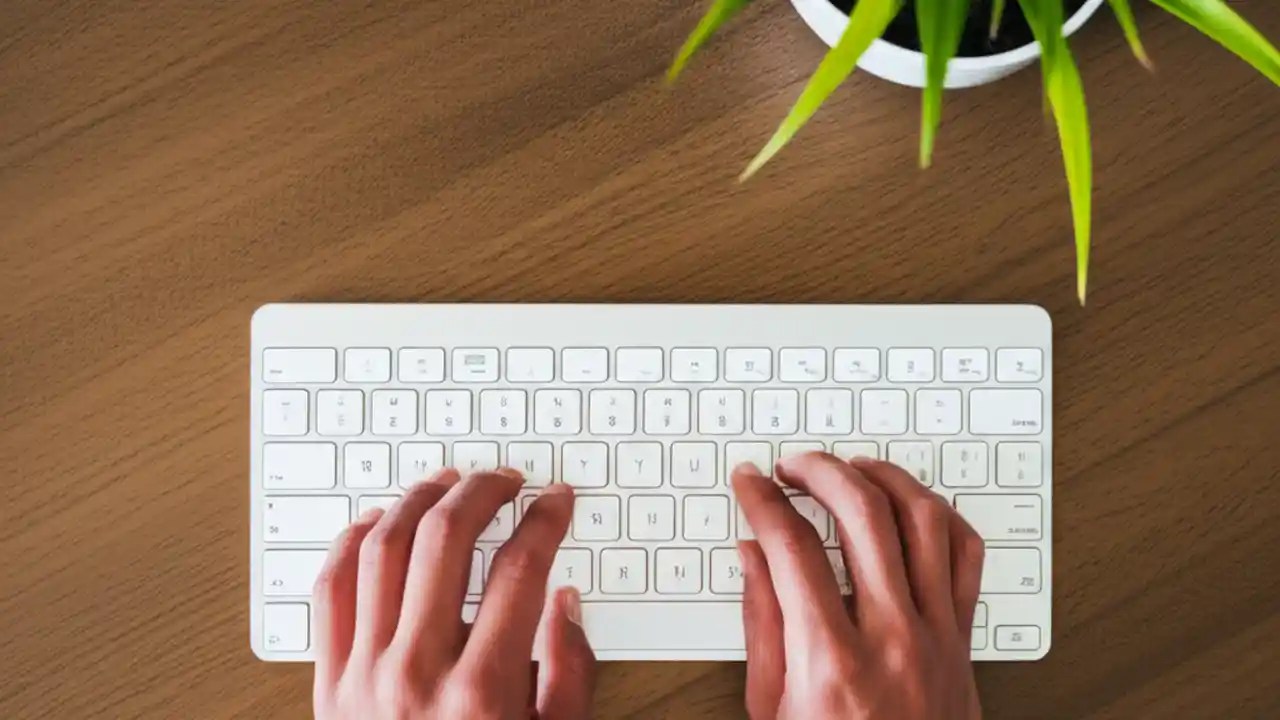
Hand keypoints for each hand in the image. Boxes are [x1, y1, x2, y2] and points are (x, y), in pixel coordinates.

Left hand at [312, 468, 594, 719]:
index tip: (556, 501)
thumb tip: (562, 603)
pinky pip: (330, 591)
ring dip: (416, 502)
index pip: (520, 569)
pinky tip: (377, 523)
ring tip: (446, 483)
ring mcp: (364, 675)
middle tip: (505, 479)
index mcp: (482, 693)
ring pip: (382, 550)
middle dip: (482, 492)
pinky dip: (351, 544)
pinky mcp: (328, 684)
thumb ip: (568, 674)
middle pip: (446, 541)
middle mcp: (417, 673)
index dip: (545, 520)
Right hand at [734, 453, 983, 719]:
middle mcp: (892, 640)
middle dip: (820, 471)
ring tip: (851, 470)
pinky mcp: (964, 640)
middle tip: (794, 467)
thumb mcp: (772, 707)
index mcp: (831, 662)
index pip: (793, 547)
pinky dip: (940, 516)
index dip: (764, 500)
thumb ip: (763, 622)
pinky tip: (910, 505)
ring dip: (884, 477)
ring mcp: (937, 636)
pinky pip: (967, 555)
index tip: (751, 483)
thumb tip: (754, 555)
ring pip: (924, 519)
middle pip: (862, 514)